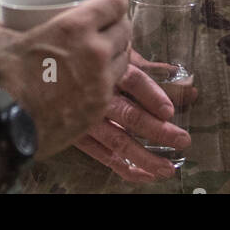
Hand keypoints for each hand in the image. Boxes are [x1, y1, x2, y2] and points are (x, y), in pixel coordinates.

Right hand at [0, 0, 131, 158]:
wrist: (3, 128)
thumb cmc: (1, 79)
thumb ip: (1, 26)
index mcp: (76, 27)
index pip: (116, 3)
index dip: (114, 2)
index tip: (107, 5)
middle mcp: (97, 53)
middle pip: (125, 30)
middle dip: (117, 26)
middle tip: (103, 29)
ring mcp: (102, 84)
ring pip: (124, 60)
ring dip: (115, 54)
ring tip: (100, 56)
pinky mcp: (99, 110)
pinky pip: (112, 88)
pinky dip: (105, 82)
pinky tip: (90, 83)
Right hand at [74, 50, 193, 182]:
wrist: (47, 73)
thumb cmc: (90, 60)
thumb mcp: (117, 54)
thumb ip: (148, 66)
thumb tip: (180, 74)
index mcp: (109, 69)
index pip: (135, 81)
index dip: (153, 96)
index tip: (169, 111)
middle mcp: (98, 95)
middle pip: (130, 115)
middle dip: (159, 131)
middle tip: (182, 140)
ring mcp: (86, 119)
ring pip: (118, 141)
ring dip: (146, 157)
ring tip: (168, 168)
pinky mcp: (78, 136)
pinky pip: (104, 156)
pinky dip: (125, 168)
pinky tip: (144, 175)